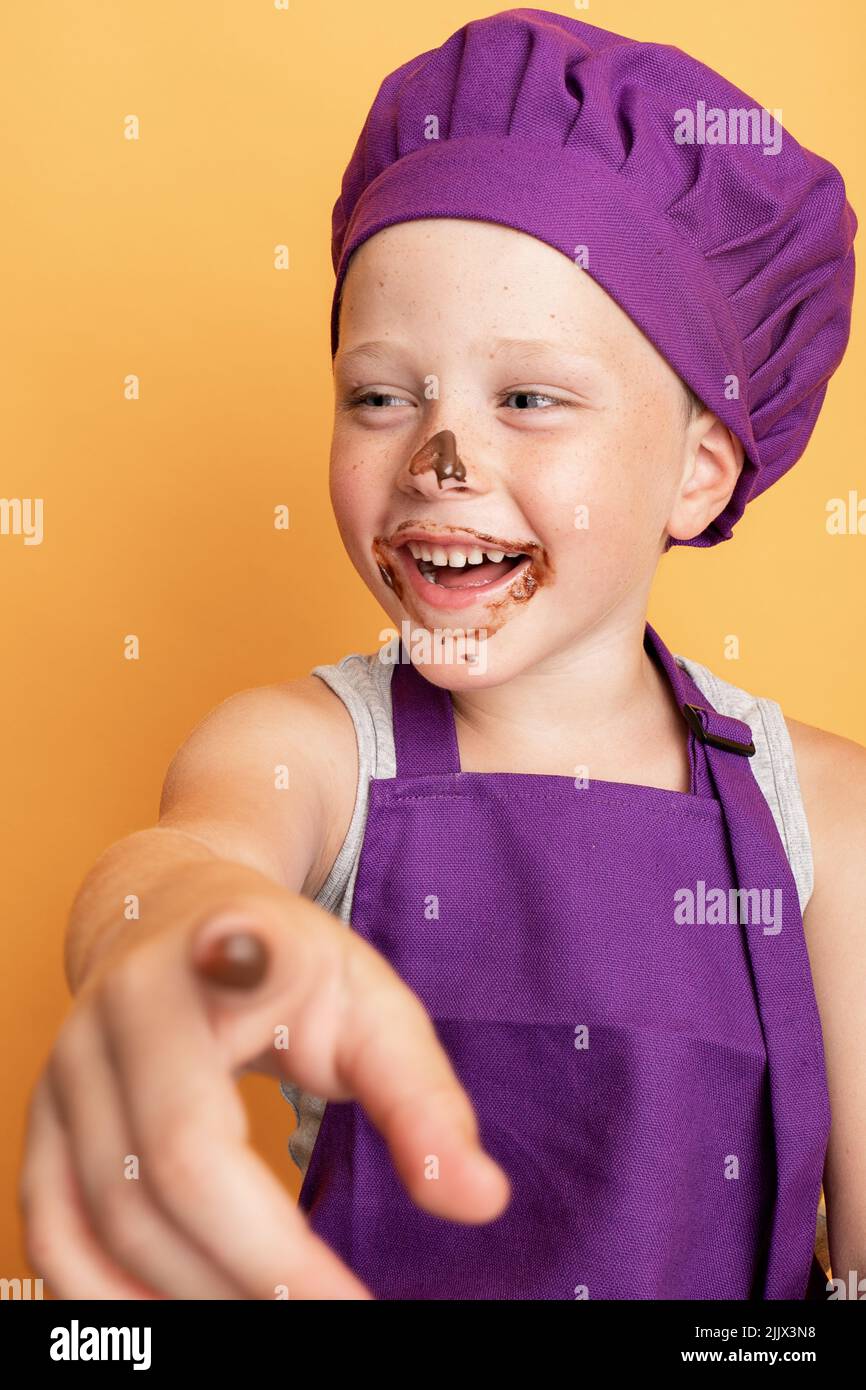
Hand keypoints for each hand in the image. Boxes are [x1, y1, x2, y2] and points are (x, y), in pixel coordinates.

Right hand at [19, 891, 510, 1297]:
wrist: (167, 918)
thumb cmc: (286, 967)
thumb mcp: (369, 1002)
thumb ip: (424, 1098)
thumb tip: (483, 1202)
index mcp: (218, 948)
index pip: (229, 967)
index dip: (236, 968)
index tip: (246, 954)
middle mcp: (121, 1008)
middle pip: (171, 1162)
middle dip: (259, 1265)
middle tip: (342, 1315)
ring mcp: (64, 1069)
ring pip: (108, 1216)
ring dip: (194, 1296)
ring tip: (284, 1322)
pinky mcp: (39, 1122)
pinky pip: (54, 1234)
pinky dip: (113, 1300)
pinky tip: (182, 1323)